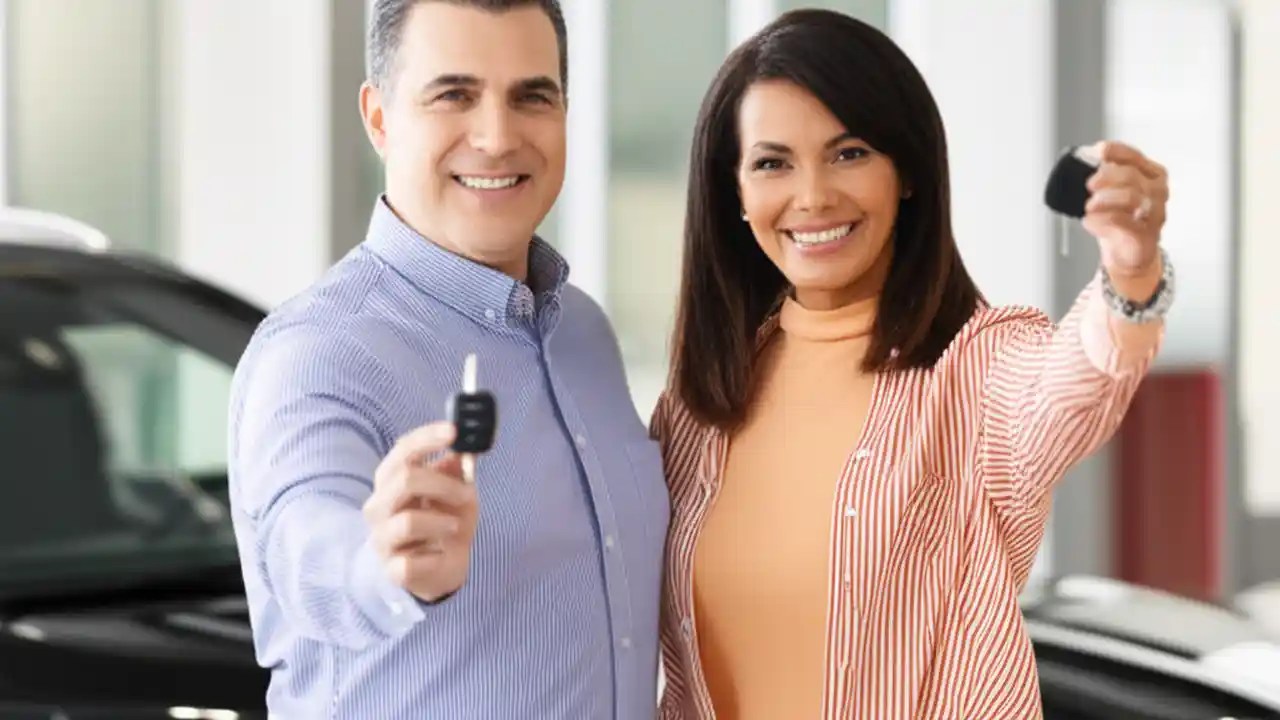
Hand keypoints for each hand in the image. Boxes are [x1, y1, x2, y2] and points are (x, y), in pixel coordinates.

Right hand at [362, 421, 477, 601]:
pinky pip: (413, 561)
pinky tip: (441, 556)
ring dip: (442, 522)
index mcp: (392, 481)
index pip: (403, 450)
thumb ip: (459, 473)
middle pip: (404, 479)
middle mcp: (379, 506)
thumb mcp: (459, 495)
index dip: (427, 437)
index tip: (455, 432)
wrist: (442, 572)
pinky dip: (437, 557)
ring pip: (408, 521)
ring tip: (453, 528)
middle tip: (467, 495)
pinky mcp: (391, 570)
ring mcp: (382, 538)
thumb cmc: (445, 526)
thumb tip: (462, 451)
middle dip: (443, 484)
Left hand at [1083, 141, 1167, 282]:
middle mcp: (1157, 191)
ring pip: (1132, 197)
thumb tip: (1084, 159)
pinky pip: (1125, 223)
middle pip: (1131, 176)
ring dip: (1106, 199)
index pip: (1134, 156)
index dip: (1116, 151)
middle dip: (1107, 177)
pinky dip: (1103, 220)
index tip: (1098, 151)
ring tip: (1089, 205)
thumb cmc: (1121, 217)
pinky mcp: (1147, 235)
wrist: (1129, 251)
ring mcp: (1155, 213)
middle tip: (1089, 184)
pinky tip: (1089, 221)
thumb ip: (1102, 176)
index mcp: (1151, 174)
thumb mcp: (1112, 192)